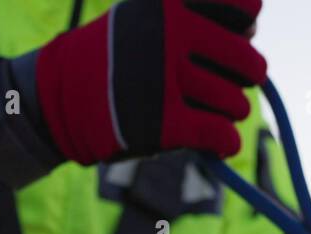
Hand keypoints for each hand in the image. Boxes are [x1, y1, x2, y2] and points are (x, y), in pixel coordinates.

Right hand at [35, 0, 266, 164]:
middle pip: (247, 62)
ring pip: (236, 103)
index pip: (244, 7)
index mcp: (169, 3)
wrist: (57, 96)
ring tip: (215, 112)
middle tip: (234, 83)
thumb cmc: (115, 56)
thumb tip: (253, 30)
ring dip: (231, 112)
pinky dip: (225, 142)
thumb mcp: (144, 15)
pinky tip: (218, 142)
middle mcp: (169, 34)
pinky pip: (221, 135)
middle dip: (247, 76)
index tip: (238, 34)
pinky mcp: (163, 124)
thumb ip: (195, 16)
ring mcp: (165, 79)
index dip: (246, 23)